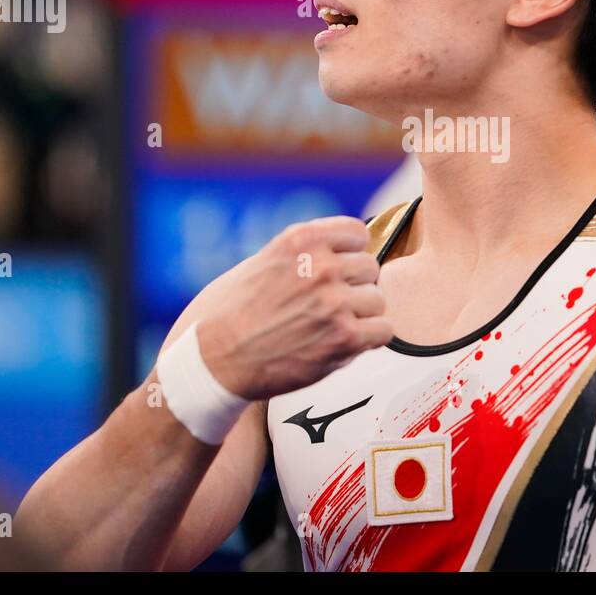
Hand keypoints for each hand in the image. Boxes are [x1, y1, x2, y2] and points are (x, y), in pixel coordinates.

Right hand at [188, 217, 391, 399]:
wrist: (212, 361)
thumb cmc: (229, 314)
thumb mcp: (263, 261)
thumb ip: (304, 254)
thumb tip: (344, 250)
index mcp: (301, 240)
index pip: (357, 233)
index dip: (349, 254)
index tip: (337, 271)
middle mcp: (321, 265)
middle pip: (370, 268)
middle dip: (353, 287)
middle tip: (328, 307)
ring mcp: (335, 301)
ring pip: (378, 300)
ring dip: (360, 316)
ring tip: (330, 328)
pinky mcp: (344, 337)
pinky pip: (383, 330)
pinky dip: (368, 340)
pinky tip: (343, 344)